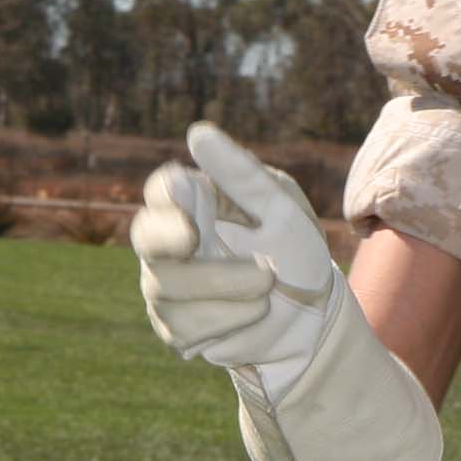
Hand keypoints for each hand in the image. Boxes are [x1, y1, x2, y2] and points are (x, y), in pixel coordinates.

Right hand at [131, 123, 342, 387]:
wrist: (314, 316)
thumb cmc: (295, 249)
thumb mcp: (281, 207)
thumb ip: (241, 175)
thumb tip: (198, 133)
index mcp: (195, 202)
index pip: (162, 190)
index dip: (167, 194)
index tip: (189, 190)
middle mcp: (171, 241)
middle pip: (145, 237)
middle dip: (167, 238)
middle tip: (193, 236)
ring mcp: (168, 286)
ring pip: (167, 287)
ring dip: (224, 286)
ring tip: (269, 282)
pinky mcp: (176, 327)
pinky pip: (184, 327)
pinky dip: (227, 320)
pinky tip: (256, 312)